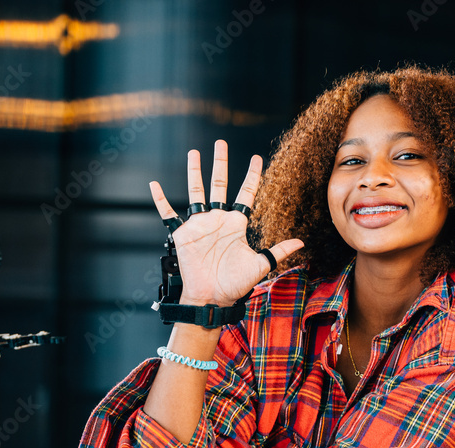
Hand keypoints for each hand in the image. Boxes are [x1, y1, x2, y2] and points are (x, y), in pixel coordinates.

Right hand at [149, 140, 302, 305]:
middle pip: (220, 184)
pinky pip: (168, 213)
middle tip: (220, 143)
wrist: (212, 298)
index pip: (246, 193)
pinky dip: (160, 200)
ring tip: (194, 152)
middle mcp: (218, 219)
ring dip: (195, 172)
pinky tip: (153, 185)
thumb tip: (301, 242)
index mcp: (236, 224)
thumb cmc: (235, 284)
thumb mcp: (260, 264)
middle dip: (220, 163)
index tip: (257, 158)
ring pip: (196, 190)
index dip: (252, 176)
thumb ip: (278, 251)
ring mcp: (199, 224)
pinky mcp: (182, 233)